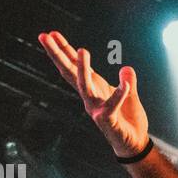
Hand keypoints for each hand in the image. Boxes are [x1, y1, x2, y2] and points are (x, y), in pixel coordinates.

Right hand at [38, 30, 149, 156]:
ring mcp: (96, 109)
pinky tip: (123, 85)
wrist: (133, 144)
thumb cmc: (127, 120)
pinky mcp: (108, 121)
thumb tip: (126, 68)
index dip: (64, 49)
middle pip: (70, 72)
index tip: (51, 33)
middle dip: (58, 54)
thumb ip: (127, 81)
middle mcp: (90, 96)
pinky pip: (112, 106)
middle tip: (44, 36)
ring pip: (86, 87)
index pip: (74, 66)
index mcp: (93, 87)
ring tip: (83, 50)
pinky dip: (118, 95)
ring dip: (84, 69)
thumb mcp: (129, 95)